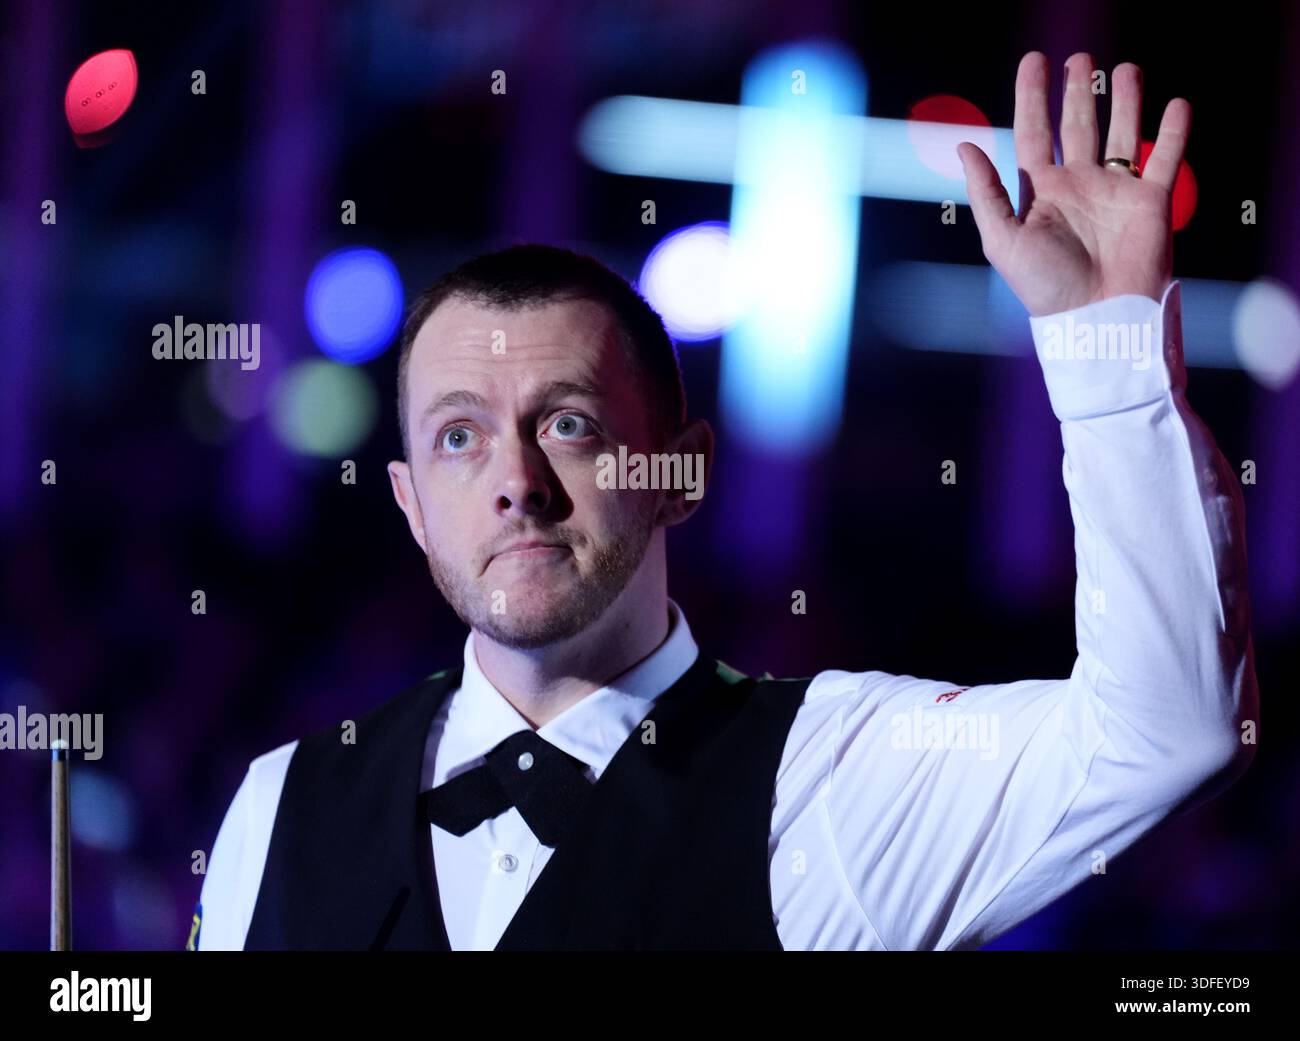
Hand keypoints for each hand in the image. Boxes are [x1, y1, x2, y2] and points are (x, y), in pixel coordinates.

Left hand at [956, 51, 1187, 316]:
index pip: (1033, 132)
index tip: (1034, 61)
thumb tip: (964, 144)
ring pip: (1121, 133)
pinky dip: (1173, 132)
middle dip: (1078, 92)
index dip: (1032, 97)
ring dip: (1125, 101)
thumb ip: (986, 190)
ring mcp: (1115, 191)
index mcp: (1040, 192)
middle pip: (1078, 126)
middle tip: (1080, 57)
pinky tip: (1176, 104)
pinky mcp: (1151, 202)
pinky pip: (1165, 159)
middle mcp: (1078, 186)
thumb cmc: (1044, 286)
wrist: (1096, 317)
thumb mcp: (1002, 238)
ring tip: (1126, 68)